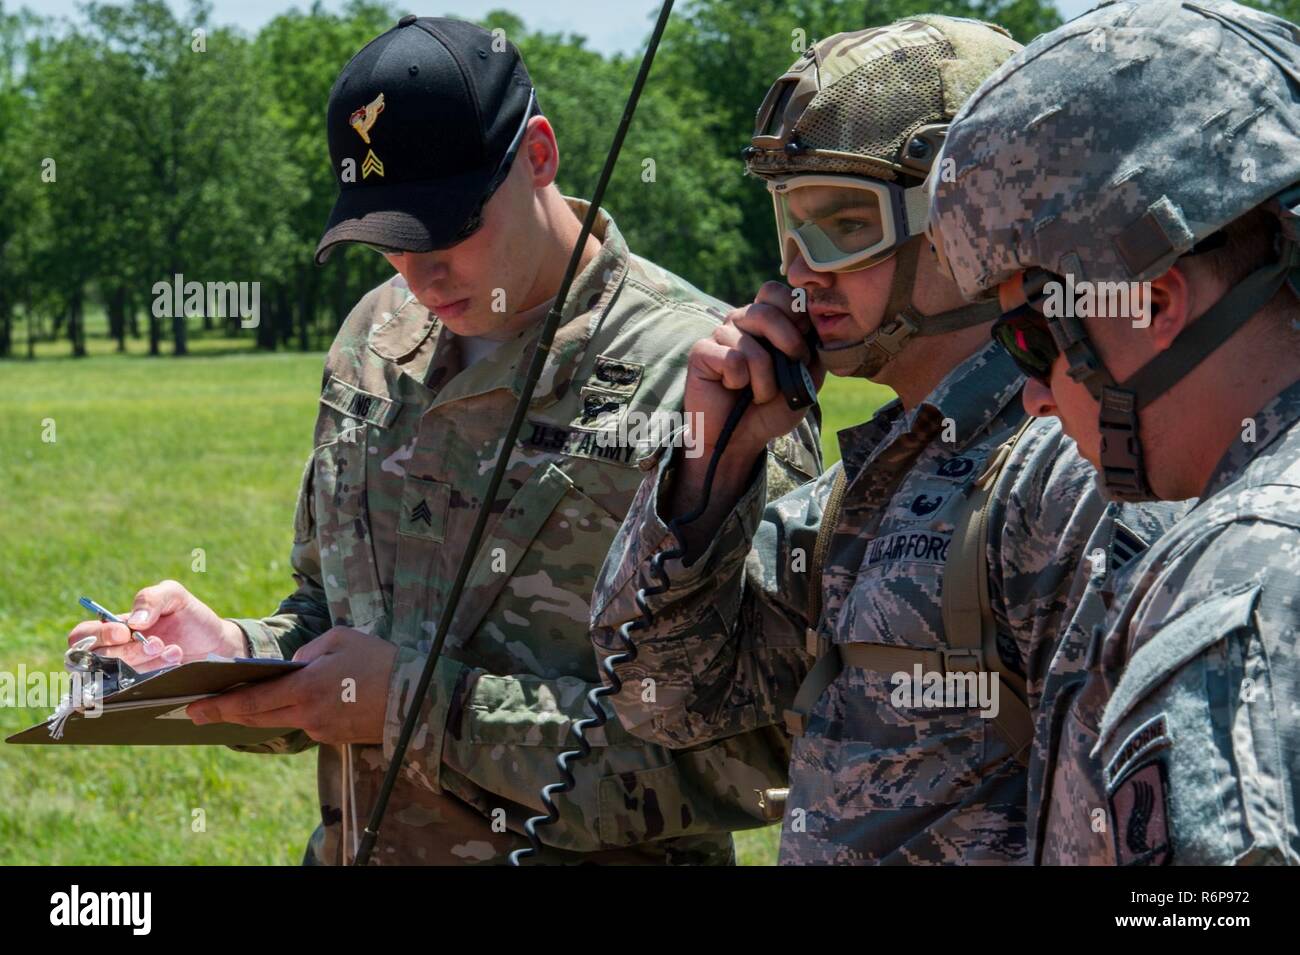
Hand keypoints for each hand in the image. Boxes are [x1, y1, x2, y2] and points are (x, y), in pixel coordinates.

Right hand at [66, 580, 245, 672]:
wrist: (217, 644)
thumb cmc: (190, 617)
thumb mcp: (174, 596)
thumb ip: (150, 598)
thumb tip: (133, 622)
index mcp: (114, 627)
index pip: (81, 636)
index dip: (97, 635)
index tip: (124, 632)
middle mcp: (115, 653)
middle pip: (94, 659)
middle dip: (126, 652)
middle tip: (156, 643)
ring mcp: (127, 674)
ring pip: (115, 677)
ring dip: (144, 664)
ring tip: (174, 650)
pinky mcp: (142, 690)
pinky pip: (131, 693)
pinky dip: (152, 678)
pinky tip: (174, 663)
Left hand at [186, 627, 397, 745]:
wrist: (416, 696)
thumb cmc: (379, 660)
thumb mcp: (341, 638)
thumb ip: (307, 651)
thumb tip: (291, 666)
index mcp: (305, 688)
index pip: (251, 701)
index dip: (219, 706)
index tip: (192, 708)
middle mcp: (307, 715)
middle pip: (256, 718)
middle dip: (225, 715)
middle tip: (197, 713)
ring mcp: (320, 730)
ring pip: (278, 722)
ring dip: (257, 714)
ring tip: (237, 704)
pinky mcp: (333, 737)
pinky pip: (303, 723)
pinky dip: (291, 713)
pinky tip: (290, 702)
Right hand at [669, 282, 824, 537]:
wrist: (740, 440)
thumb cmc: (770, 410)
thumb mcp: (805, 380)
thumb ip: (814, 351)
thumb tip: (817, 324)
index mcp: (764, 322)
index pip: (775, 292)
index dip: (793, 309)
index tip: (804, 339)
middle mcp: (739, 322)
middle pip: (765, 310)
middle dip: (788, 341)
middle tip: (792, 365)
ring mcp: (719, 336)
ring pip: (750, 343)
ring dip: (764, 378)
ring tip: (757, 393)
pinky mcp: (701, 352)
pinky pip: (732, 359)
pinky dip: (740, 381)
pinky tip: (732, 389)